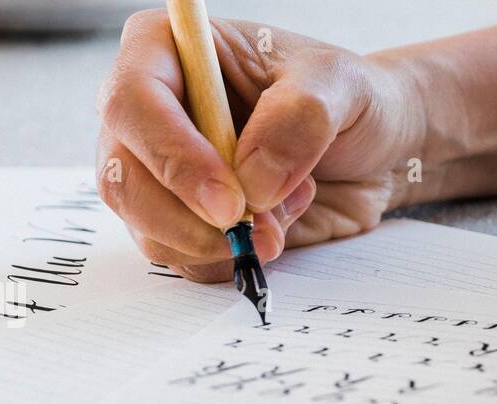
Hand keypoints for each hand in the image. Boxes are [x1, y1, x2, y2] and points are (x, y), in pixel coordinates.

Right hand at [96, 11, 424, 279]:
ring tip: (282, 211)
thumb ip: (299, 119)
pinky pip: (184, 259)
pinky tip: (275, 226)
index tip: (228, 200)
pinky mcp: (187, 222)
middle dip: (188, 219)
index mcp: (169, 51)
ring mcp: (163, 174)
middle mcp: (152, 114)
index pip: (132, 102)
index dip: (173, 156)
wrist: (373, 150)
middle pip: (123, 179)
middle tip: (252, 231)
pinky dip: (232, 257)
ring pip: (150, 229)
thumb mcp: (339, 84)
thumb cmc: (347, 98)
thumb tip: (250, 182)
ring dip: (218, 241)